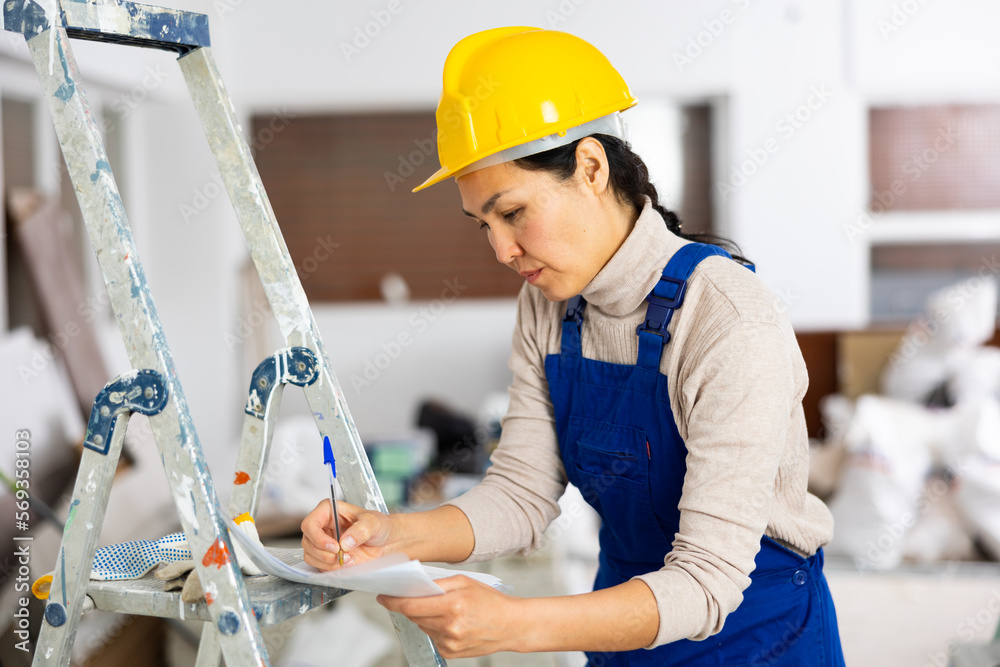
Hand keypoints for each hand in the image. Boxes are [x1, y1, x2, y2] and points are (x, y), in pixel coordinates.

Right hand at [300, 499, 392, 569]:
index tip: (335, 547)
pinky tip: (347, 563)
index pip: (310, 524)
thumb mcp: (373, 523)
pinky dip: (330, 568)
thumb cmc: (379, 526)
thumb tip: (345, 541)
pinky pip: (318, 565)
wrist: (386, 542)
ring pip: (310, 555)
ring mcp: (322, 542)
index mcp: (328, 510)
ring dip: (327, 562)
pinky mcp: (326, 556)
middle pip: (308, 542)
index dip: (318, 538)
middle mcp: (322, 526)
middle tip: (342, 555)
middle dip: (324, 553)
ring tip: (349, 559)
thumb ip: (360, 530)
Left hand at [377, 576, 523, 657]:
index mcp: (453, 605)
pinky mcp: (450, 653)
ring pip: (422, 626)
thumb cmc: (490, 600)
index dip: (393, 601)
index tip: (383, 596)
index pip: (411, 605)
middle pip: (414, 616)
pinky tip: (450, 622)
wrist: (511, 625)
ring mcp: (449, 643)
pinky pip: (432, 637)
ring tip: (443, 608)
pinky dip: (435, 628)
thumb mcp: (464, 582)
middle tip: (412, 596)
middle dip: (410, 606)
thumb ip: (437, 584)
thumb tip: (412, 587)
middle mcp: (449, 626)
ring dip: (424, 617)